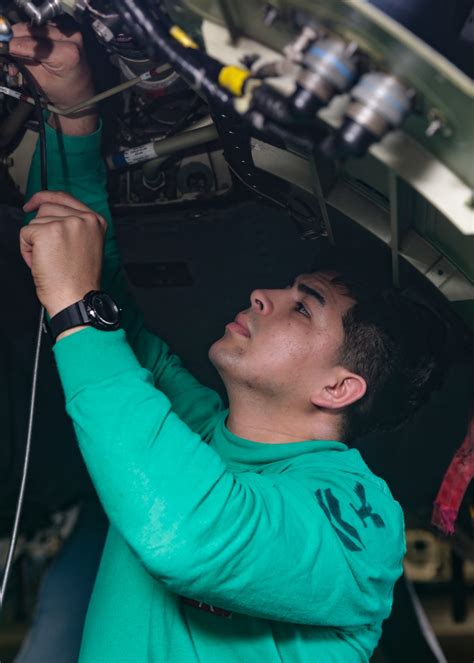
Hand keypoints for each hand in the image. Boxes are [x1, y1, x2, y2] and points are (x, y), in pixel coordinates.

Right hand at [9, 22, 97, 133]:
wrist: (81, 95)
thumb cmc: (65, 93)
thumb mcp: (40, 80)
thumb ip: (23, 62)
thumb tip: (6, 47)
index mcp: (67, 53)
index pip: (30, 43)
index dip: (12, 45)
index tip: (2, 48)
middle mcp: (71, 37)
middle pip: (31, 30)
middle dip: (15, 40)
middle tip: (7, 51)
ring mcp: (70, 31)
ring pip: (35, 27)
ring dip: (22, 38)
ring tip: (18, 54)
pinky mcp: (67, 30)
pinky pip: (42, 27)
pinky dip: (32, 36)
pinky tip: (29, 48)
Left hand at [21, 191, 106, 318]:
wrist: (77, 298)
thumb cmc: (80, 281)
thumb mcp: (87, 246)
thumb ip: (74, 227)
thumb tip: (50, 214)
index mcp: (96, 221)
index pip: (64, 197)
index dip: (45, 198)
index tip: (32, 204)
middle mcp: (83, 219)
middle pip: (46, 207)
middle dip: (40, 228)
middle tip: (48, 252)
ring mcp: (66, 224)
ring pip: (35, 221)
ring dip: (34, 241)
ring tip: (48, 260)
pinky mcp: (47, 232)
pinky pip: (25, 233)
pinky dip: (26, 250)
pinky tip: (41, 262)